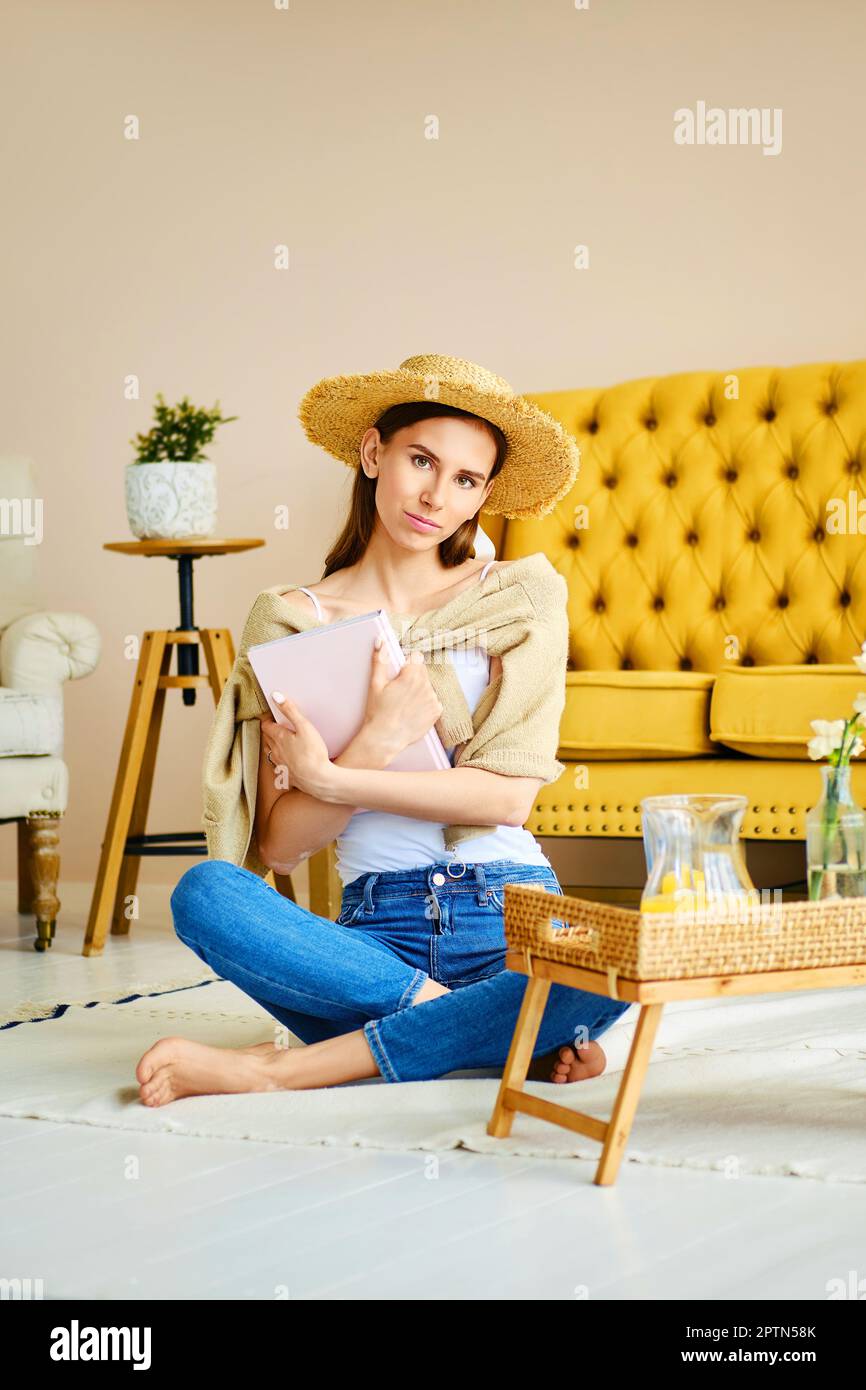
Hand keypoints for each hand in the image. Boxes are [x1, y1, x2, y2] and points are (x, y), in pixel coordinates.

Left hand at [260, 692, 334, 799]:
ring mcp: (280, 765)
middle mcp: (276, 752)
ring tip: (277, 742)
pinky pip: (279, 768)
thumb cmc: (313, 753)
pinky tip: (286, 763)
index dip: (268, 720)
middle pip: (267, 739)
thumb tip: (276, 696)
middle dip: (269, 732)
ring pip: (270, 754)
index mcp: (279, 738)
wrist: (319, 780)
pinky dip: (279, 762)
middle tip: (274, 726)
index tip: (272, 716)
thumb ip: (290, 711)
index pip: (267, 726)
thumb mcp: (304, 726)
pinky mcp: (287, 777)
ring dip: (272, 747)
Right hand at [362, 639, 443, 756]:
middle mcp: (426, 685)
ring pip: (428, 686)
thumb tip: (381, 640)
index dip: (406, 664)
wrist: (385, 738)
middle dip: (413, 676)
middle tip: (399, 691)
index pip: (416, 657)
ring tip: (405, 703)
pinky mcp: (437, 711)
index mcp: (411, 675)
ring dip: (419, 690)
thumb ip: (379, 659)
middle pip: (422, 671)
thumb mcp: (375, 684)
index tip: (399, 674)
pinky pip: (433, 700)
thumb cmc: (378, 711)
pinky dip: (425, 703)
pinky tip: (413, 710)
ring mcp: (433, 699)